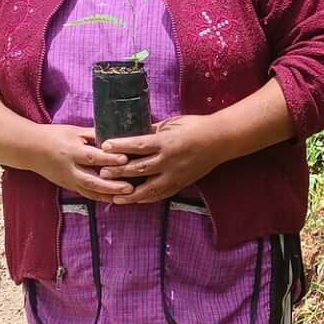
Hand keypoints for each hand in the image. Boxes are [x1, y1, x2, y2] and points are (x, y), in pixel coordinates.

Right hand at [28, 123, 132, 202]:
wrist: (30, 149)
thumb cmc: (55, 136)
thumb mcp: (75, 131)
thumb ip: (95, 135)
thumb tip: (118, 135)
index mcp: (71, 151)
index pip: (92, 157)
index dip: (109, 159)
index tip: (126, 158)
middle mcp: (69, 169)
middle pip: (91, 180)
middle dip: (111, 185)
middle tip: (131, 187)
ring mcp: (68, 180)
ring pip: (89, 191)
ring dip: (109, 195)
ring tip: (128, 196)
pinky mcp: (69, 186)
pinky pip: (87, 194)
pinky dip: (101, 198)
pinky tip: (116, 199)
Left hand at [98, 115, 231, 203]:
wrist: (221, 140)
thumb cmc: (195, 126)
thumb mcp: (171, 124)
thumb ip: (152, 132)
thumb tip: (131, 135)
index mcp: (166, 142)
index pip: (138, 145)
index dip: (120, 146)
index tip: (104, 146)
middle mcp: (170, 160)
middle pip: (139, 168)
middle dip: (119, 172)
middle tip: (102, 173)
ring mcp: (176, 174)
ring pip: (149, 188)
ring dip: (130, 193)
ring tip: (115, 197)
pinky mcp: (182, 182)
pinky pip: (162, 194)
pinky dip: (148, 198)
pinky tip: (135, 200)